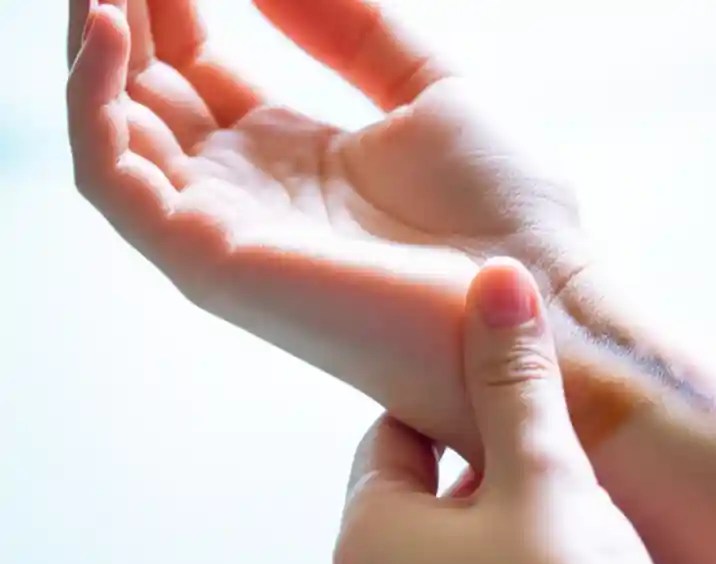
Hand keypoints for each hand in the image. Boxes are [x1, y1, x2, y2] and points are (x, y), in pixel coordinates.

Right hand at [67, 0, 585, 456]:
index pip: (196, 67)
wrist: (538, 298)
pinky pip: (113, 175)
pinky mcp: (212, 260)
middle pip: (145, 91)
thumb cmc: (508, 216)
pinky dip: (93, 99)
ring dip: (95, 44)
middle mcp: (248, 193)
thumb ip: (350, 28)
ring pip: (113, 127)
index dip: (169, 3)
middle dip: (122, 12)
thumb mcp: (428, 88)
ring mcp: (224, 229)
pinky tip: (110, 25)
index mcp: (295, 156)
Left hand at [334, 260, 714, 563]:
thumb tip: (494, 284)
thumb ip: (517, 379)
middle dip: (540, 466)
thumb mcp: (544, 475)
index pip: (395, 432)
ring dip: (586, 528)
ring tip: (643, 515)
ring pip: (521, 552)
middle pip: (466, 493)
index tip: (519, 370)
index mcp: (374, 545)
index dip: (460, 392)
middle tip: (595, 442)